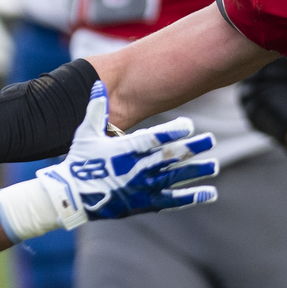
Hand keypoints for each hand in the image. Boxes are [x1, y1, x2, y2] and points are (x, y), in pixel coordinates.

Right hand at [35, 82, 218, 227]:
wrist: (71, 197)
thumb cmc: (79, 161)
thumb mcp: (85, 133)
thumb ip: (96, 109)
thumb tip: (98, 84)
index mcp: (123, 151)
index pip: (152, 140)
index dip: (171, 133)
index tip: (188, 126)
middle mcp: (136, 170)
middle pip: (169, 158)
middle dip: (191, 148)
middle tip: (210, 139)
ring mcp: (142, 189)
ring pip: (174, 178)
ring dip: (196, 171)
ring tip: (214, 165)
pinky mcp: (145, 204)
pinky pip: (172, 201)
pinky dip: (192, 197)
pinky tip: (210, 193)